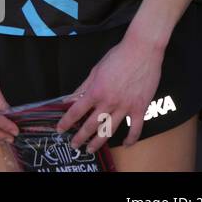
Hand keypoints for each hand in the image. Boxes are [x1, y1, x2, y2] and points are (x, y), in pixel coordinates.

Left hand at [57, 34, 163, 151]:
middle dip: (80, 137)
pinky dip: (130, 139)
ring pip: (110, 130)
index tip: (60, 129)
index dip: (66, 122)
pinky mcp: (140, 108)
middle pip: (91, 125)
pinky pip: (135, 128)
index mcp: (95, 91)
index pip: (76, 111)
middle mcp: (109, 102)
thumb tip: (70, 99)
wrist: (141, 51)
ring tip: (91, 149)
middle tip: (74, 146)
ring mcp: (125, 107)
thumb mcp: (95, 70)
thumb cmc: (117, 57)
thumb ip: (83, 87)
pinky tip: (125, 145)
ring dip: (99, 142)